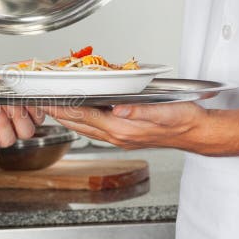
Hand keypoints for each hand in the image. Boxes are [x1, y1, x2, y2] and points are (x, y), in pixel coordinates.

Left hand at [0, 68, 44, 157]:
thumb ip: (9, 71)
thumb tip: (27, 63)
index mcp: (14, 109)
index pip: (36, 115)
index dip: (36, 110)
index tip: (30, 99)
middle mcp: (7, 124)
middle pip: (28, 130)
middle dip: (21, 116)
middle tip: (10, 103)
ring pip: (12, 139)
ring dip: (4, 123)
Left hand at [43, 102, 221, 154]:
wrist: (197, 133)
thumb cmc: (183, 120)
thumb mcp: (163, 111)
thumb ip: (139, 110)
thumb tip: (119, 108)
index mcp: (122, 128)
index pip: (84, 116)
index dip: (64, 108)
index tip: (47, 101)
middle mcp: (117, 136)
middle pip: (80, 124)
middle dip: (59, 114)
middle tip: (41, 103)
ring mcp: (120, 138)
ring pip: (86, 128)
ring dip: (69, 119)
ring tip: (54, 109)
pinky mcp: (125, 136)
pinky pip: (96, 129)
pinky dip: (83, 121)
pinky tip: (81, 116)